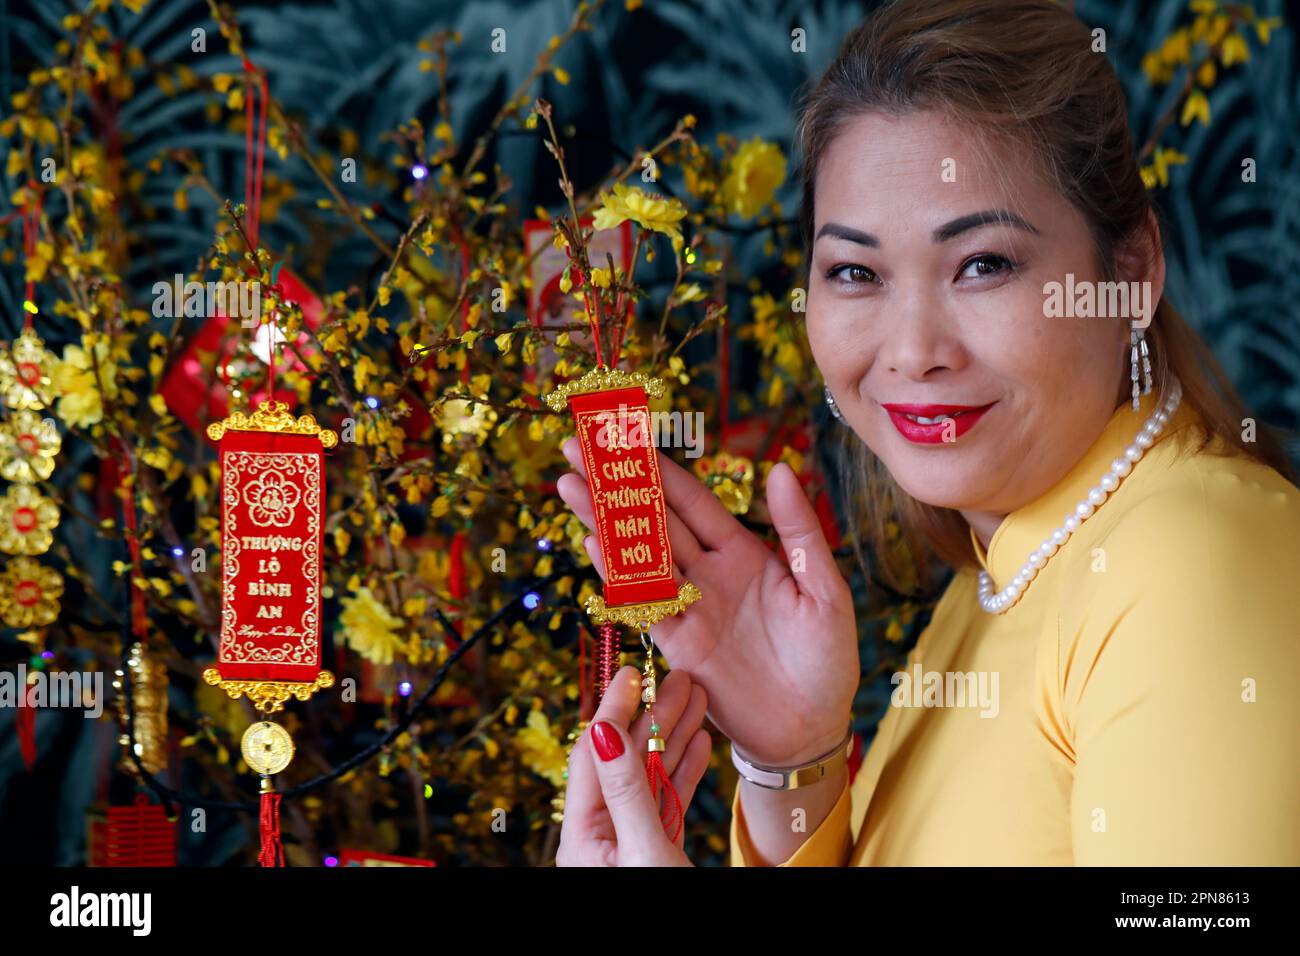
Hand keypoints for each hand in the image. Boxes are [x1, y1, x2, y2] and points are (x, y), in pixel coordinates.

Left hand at [556, 666, 710, 866]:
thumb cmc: (656, 915)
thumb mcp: (643, 855)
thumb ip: (628, 793)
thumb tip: (606, 732)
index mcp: (584, 836)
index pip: (594, 755)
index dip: (613, 710)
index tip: (632, 674)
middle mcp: (603, 835)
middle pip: (626, 760)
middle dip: (654, 716)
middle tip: (679, 679)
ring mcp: (631, 843)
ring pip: (652, 777)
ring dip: (674, 736)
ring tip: (696, 699)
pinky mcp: (660, 853)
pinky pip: (669, 801)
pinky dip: (685, 771)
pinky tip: (698, 743)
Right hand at [559, 438, 857, 766]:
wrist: (812, 729)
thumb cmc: (828, 659)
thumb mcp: (825, 590)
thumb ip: (800, 533)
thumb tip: (780, 468)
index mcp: (744, 552)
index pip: (693, 501)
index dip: (660, 469)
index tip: (627, 437)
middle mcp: (709, 574)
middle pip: (654, 519)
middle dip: (615, 484)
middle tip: (576, 449)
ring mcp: (690, 608)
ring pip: (640, 555)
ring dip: (604, 520)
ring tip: (569, 486)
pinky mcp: (678, 645)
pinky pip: (645, 602)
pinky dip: (617, 573)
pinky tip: (592, 542)